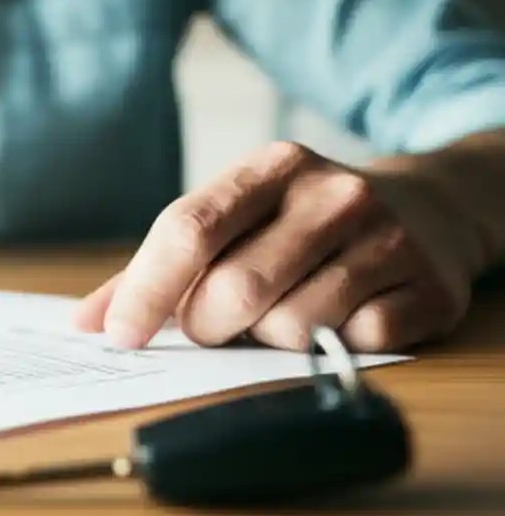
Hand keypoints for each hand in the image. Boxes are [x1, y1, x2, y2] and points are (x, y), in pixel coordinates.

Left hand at [75, 141, 475, 352]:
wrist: (425, 208)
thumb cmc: (298, 224)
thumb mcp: (233, 220)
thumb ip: (154, 267)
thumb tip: (87, 323)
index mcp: (270, 167)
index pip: (189, 229)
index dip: (147, 290)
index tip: (120, 336)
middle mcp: (330, 193)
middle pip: (235, 288)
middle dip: (207, 326)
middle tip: (212, 328)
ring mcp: (386, 237)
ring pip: (293, 325)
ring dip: (271, 340)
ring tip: (286, 312)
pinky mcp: (427, 285)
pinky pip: (352, 345)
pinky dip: (333, 348)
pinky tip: (342, 318)